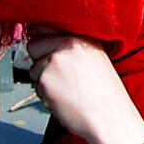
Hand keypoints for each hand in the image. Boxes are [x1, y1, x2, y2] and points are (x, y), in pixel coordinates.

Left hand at [26, 27, 143, 143]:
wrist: (111, 117)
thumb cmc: (105, 94)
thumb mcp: (94, 58)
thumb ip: (71, 47)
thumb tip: (43, 40)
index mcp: (81, 36)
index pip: (45, 26)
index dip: (43, 41)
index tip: (48, 51)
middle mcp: (67, 43)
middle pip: (34, 44)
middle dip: (41, 61)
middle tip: (62, 77)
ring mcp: (55, 59)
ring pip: (33, 67)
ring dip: (43, 80)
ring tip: (67, 90)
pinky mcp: (45, 78)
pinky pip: (35, 84)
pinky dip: (45, 95)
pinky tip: (64, 99)